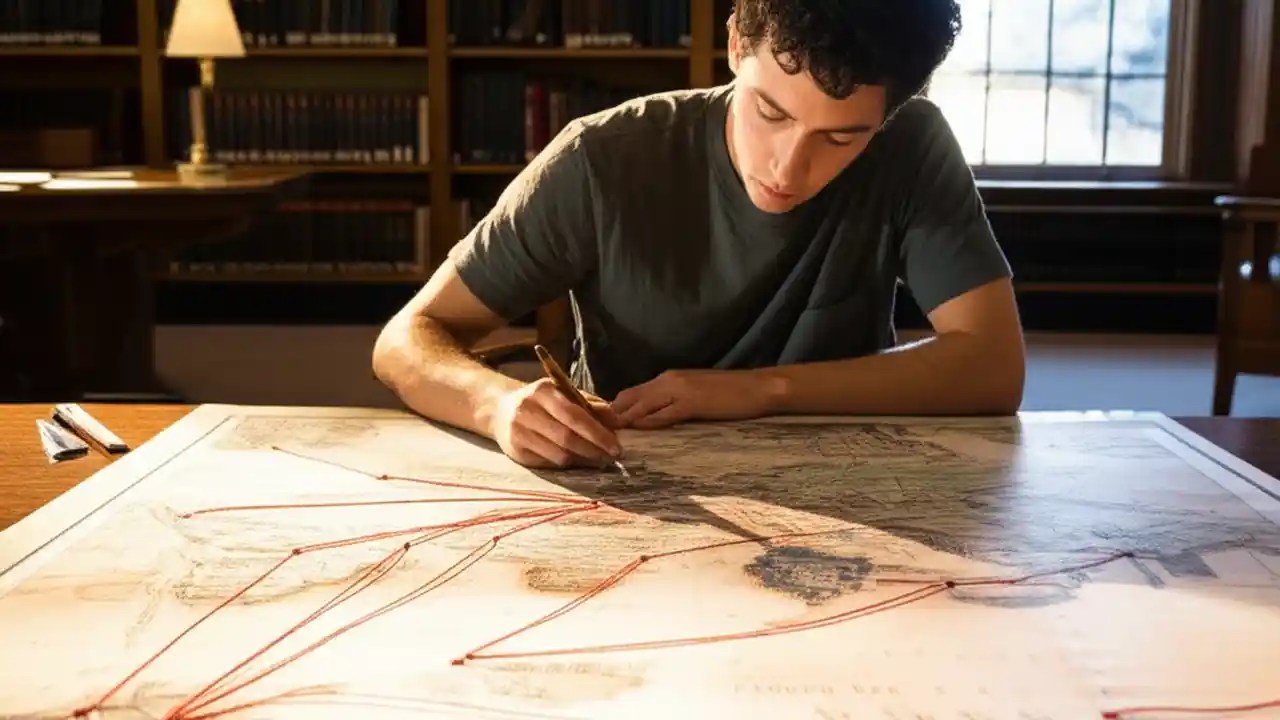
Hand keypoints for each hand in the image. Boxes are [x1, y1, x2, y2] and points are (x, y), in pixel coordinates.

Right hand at [489, 378, 623, 468]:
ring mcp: (519, 432)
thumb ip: (591, 405)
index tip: (616, 446)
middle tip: (611, 457)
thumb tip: (616, 420)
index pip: (574, 415)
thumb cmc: (541, 402)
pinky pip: (549, 463)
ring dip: (583, 460)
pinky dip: (568, 464)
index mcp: (544, 392)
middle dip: (593, 450)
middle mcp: (528, 410)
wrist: (500, 410)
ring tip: (598, 460)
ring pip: (558, 454)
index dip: (597, 433)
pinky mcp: (516, 452)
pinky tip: (579, 461)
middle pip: (566, 437)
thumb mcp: (564, 394)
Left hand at [611, 369, 775, 429]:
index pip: (632, 392)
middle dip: (612, 415)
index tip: (601, 424)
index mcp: (668, 378)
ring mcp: (679, 390)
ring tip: (608, 435)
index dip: (615, 408)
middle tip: (597, 432)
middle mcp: (668, 380)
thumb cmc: (728, 393)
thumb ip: (671, 402)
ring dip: (625, 420)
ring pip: (642, 405)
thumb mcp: (693, 395)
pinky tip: (638, 430)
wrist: (756, 387)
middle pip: (629, 397)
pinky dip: (648, 422)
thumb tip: (651, 417)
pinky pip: (663, 414)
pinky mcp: (691, 403)